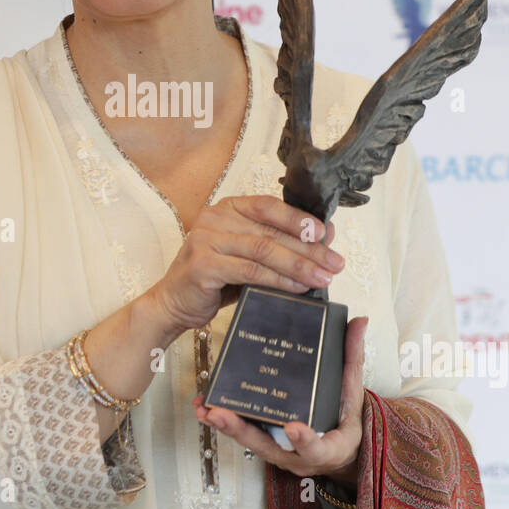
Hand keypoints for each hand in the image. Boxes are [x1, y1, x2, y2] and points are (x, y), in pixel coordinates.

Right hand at [141, 195, 342, 338]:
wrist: (174, 302)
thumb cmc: (214, 278)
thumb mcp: (247, 255)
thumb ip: (277, 243)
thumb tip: (324, 236)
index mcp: (228, 208)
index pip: (268, 206)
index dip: (298, 219)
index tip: (325, 234)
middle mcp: (215, 217)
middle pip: (270, 231)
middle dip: (308, 249)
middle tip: (334, 264)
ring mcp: (206, 239)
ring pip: (263, 250)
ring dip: (298, 265)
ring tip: (322, 278)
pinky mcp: (203, 265)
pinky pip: (250, 271)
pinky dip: (278, 280)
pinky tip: (297, 288)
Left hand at [194, 316, 368, 488]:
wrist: (338, 449)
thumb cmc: (344, 420)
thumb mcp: (353, 391)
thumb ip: (352, 356)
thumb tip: (359, 321)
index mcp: (329, 447)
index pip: (318, 447)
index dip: (305, 439)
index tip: (293, 426)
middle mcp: (299, 456)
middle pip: (268, 446)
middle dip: (242, 430)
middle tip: (220, 414)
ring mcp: (279, 453)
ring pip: (250, 441)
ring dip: (226, 425)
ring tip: (205, 408)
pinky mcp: (264, 446)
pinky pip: (243, 436)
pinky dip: (224, 423)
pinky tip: (205, 407)